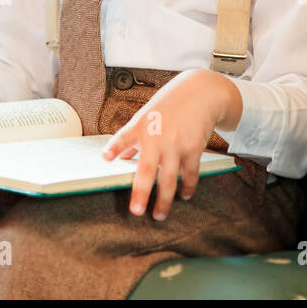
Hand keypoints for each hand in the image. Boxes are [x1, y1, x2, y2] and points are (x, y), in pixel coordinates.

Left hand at [100, 69, 238, 220]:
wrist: (201, 93)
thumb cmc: (170, 105)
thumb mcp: (146, 115)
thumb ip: (132, 137)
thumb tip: (119, 157)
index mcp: (141, 126)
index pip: (124, 137)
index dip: (114, 147)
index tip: (105, 157)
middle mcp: (157, 137)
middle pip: (147, 169)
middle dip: (141, 192)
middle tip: (137, 211)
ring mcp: (176, 144)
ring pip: (170, 179)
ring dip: (165, 200)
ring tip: (159, 215)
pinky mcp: (194, 149)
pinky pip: (189, 174)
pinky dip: (187, 187)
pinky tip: (184, 195)